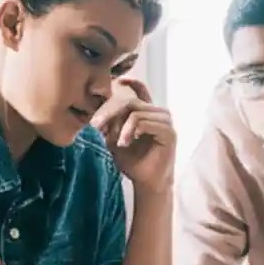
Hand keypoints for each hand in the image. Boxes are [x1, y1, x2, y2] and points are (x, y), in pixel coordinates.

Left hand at [90, 78, 175, 193]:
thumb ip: (109, 124)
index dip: (129, 82)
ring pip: (136, 111)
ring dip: (120, 126)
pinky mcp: (168, 132)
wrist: (146, 183)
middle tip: (95, 125)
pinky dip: (130, 131)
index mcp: (147, 112)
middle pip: (130, 100)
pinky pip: (144, 122)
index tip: (115, 82)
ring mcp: (165, 121)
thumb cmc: (132, 162)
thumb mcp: (114, 139)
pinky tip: (125, 142)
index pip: (140, 89)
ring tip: (116, 143)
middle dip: (109, 111)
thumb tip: (96, 112)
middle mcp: (158, 112)